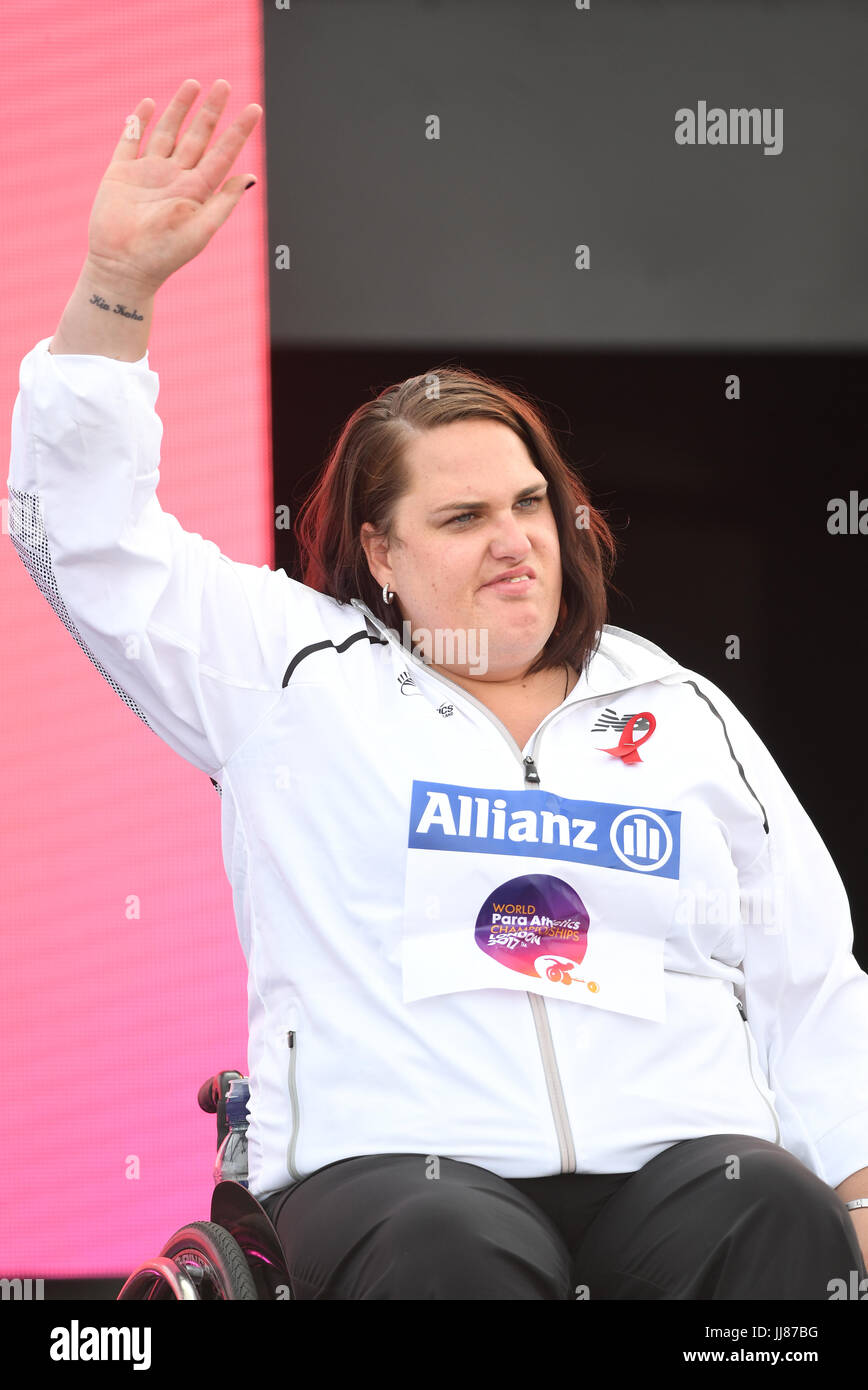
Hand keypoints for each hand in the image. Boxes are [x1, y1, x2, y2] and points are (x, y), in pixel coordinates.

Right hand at [84, 78, 261, 294]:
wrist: (123, 267)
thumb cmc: (165, 254)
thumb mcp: (201, 229)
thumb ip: (224, 202)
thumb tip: (250, 176)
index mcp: (197, 192)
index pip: (223, 154)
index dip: (239, 132)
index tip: (254, 108)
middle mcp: (175, 178)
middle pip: (198, 137)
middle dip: (211, 111)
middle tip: (224, 85)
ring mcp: (148, 173)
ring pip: (167, 132)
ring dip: (179, 108)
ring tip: (193, 84)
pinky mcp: (121, 173)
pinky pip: (131, 140)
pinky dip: (138, 122)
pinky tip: (148, 104)